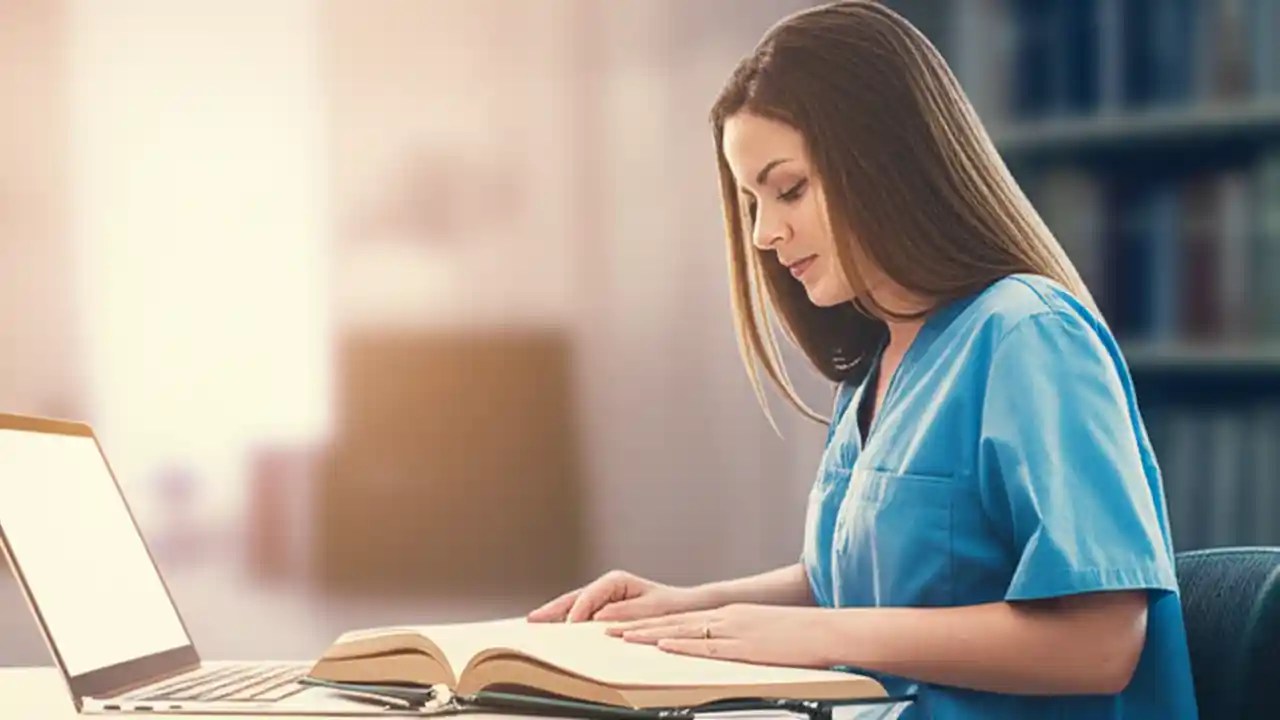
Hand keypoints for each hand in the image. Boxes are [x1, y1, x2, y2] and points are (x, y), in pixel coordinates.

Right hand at [527, 570, 710, 622]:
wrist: (683, 607)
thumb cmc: (669, 606)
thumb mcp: (649, 609)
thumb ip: (624, 612)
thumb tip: (599, 615)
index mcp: (616, 581)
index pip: (590, 595)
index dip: (578, 610)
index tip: (570, 625)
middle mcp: (607, 586)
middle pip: (574, 597)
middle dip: (554, 608)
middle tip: (533, 619)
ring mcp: (605, 596)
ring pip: (574, 604)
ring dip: (556, 613)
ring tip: (536, 622)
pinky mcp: (605, 607)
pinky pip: (582, 612)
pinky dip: (567, 619)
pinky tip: (555, 627)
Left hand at [605, 603, 835, 667]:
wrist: (828, 631)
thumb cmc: (801, 637)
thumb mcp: (763, 633)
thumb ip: (741, 640)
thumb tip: (726, 650)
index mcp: (730, 616)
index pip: (681, 619)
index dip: (651, 622)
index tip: (626, 624)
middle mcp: (726, 618)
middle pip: (673, 622)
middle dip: (638, 625)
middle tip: (609, 627)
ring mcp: (734, 631)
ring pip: (682, 632)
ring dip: (649, 634)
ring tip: (622, 636)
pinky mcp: (744, 646)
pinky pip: (706, 646)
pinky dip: (681, 645)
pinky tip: (663, 646)